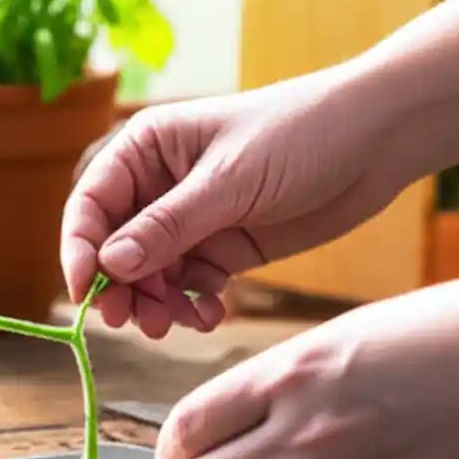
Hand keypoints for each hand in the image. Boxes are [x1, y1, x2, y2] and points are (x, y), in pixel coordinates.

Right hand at [61, 67, 406, 337]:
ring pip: (150, 276)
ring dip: (157, 304)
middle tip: (134, 322)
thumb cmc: (300, 134)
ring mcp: (190, 221)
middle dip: (122, 288)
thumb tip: (109, 266)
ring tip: (178, 324)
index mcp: (145, 150)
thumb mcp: (228, 183)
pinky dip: (192, 306)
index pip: (90, 205)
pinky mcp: (222, 248)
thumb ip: (166, 227)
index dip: (80, 250)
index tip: (86, 292)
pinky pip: (188, 287)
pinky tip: (212, 314)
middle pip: (114, 249)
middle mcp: (158, 187)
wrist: (378, 140)